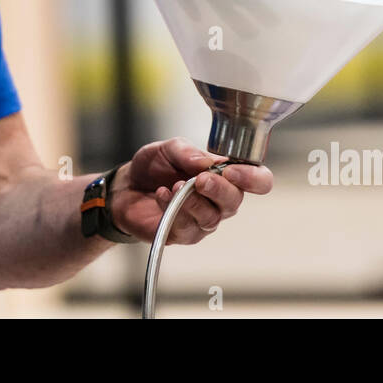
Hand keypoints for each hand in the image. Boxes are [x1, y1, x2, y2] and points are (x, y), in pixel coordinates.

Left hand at [108, 138, 271, 243]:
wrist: (125, 187)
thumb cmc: (153, 167)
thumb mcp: (167, 148)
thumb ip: (187, 152)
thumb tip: (206, 162)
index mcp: (224, 176)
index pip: (257, 180)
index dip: (253, 178)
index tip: (232, 171)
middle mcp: (219, 200)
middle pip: (235, 201)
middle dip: (219, 189)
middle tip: (200, 179)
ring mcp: (202, 220)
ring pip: (212, 217)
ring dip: (193, 201)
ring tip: (174, 187)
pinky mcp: (183, 234)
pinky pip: (187, 226)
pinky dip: (173, 208)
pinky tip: (161, 195)